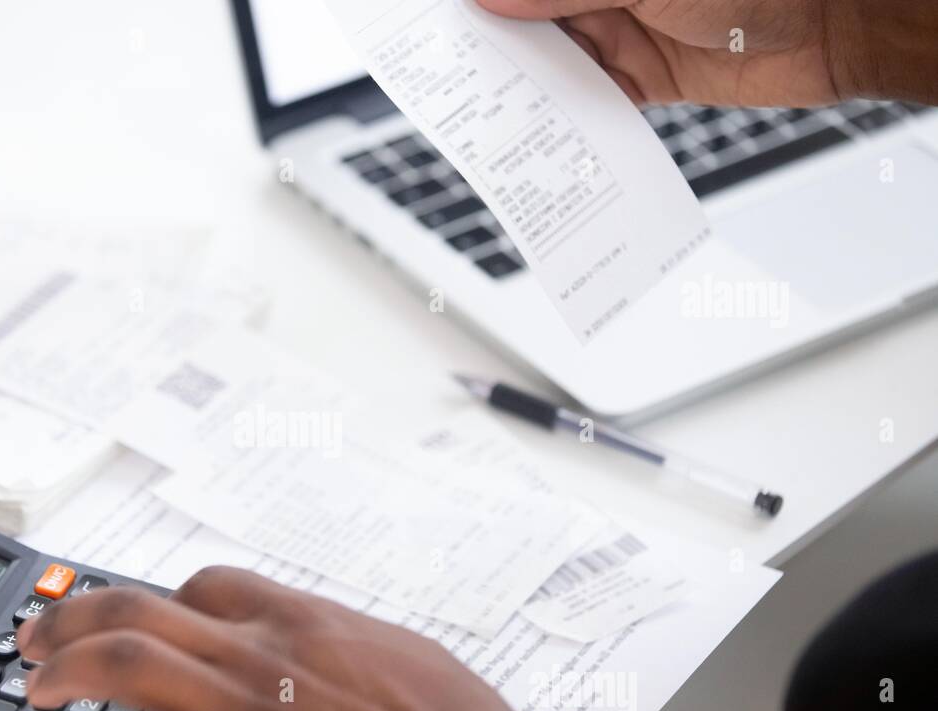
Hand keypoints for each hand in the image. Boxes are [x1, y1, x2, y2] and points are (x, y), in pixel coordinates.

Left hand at [17, 567, 580, 710]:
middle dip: (74, 614)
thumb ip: (346, 649)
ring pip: (122, 661)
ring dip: (64, 668)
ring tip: (33, 685)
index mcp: (302, 620)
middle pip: (137, 607)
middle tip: (38, 631)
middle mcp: (260, 651)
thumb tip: (332, 654)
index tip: (142, 617)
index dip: (160, 599)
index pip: (206, 584)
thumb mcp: (401, 658)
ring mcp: (242, 708)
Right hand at [476, 0, 859, 106]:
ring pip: (554, 57)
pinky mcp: (646, 73)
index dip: (486, 4)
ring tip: (485, 107)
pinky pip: (590, 96)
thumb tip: (491, 0)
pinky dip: (566, 115)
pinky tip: (540, 130)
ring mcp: (627, 25)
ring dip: (524, 83)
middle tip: (451, 70)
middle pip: (531, 12)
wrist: (837, 24)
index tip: (442, 22)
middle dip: (494, 40)